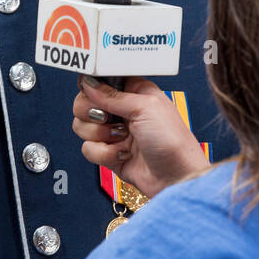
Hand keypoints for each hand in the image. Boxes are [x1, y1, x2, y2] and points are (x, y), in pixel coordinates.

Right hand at [71, 75, 208, 198]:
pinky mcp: (108, 153)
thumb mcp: (145, 108)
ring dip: (101, 135)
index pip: (101, 81)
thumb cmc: (172, 140)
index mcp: (133, 92)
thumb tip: (89, 84)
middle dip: (92, 113)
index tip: (92, 93)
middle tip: (107, 117)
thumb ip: (113, 95)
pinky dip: (104, 153)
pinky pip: (88, 148)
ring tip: (122, 138)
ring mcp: (114, 133)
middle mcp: (121, 111)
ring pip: (82, 126)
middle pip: (84, 103)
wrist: (176, 177)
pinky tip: (123, 154)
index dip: (93, 87)